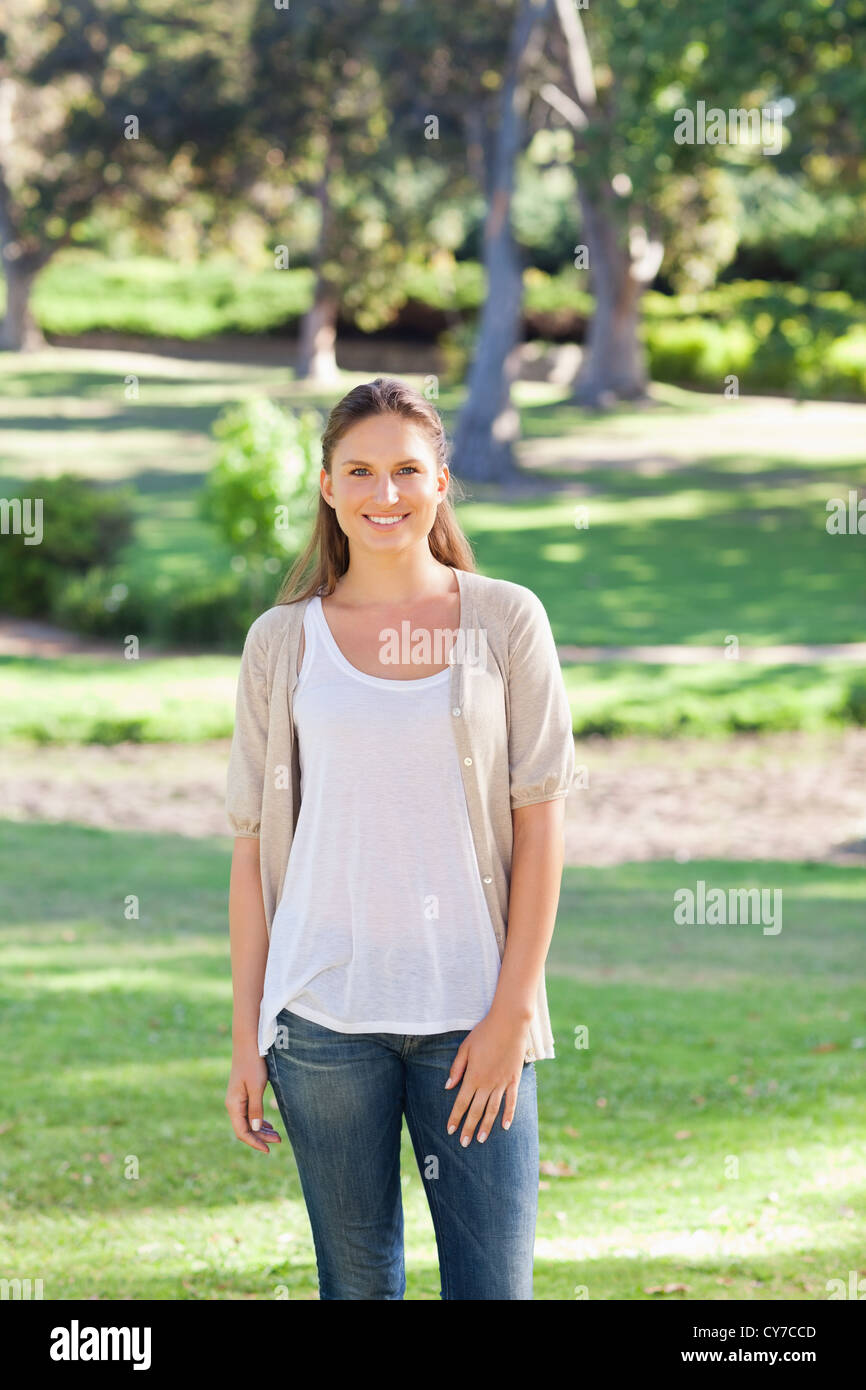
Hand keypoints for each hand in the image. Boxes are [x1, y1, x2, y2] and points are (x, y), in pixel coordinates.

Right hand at [226, 1047, 281, 1153]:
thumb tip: (255, 1128)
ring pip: (248, 1121)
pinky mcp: (243, 1093)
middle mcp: (233, 1104)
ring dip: (261, 1129)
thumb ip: (255, 1108)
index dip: (254, 1142)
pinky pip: (249, 1113)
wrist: (248, 1043)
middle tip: (279, 1140)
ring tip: (277, 1135)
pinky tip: (269, 1124)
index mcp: (233, 1104)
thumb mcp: (256, 1087)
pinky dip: (259, 1120)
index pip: (242, 1132)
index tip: (268, 1150)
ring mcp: (237, 1099)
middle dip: (261, 1137)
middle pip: (245, 1128)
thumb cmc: (253, 1063)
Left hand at [444, 1010, 529, 1145]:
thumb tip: (448, 1086)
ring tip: (481, 1140)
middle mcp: (487, 1084)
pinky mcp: (514, 1079)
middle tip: (464, 1143)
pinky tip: (506, 1126)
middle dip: (469, 1128)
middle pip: (476, 1111)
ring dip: (486, 1126)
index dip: (455, 1117)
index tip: (450, 1130)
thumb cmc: (484, 1033)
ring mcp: (502, 1083)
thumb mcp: (465, 1047)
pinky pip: (512, 1101)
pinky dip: (509, 1114)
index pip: (462, 1103)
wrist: (509, 1023)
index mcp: (473, 1076)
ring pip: (493, 1110)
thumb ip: (457, 1068)